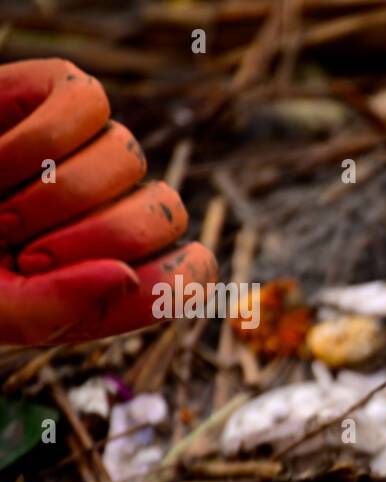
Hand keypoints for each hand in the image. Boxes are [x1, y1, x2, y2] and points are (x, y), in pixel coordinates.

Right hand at [0, 59, 216, 345]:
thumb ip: (58, 308)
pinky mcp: (62, 96)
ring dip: (57, 194)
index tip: (118, 279)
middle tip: (24, 255)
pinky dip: (36, 139)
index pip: (195, 273)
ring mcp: (96, 151)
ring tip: (1, 218)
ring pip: (129, 157)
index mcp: (121, 269)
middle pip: (166, 211)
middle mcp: (118, 207)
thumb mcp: (1, 309)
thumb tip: (126, 276)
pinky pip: (87, 104)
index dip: (173, 279)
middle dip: (99, 238)